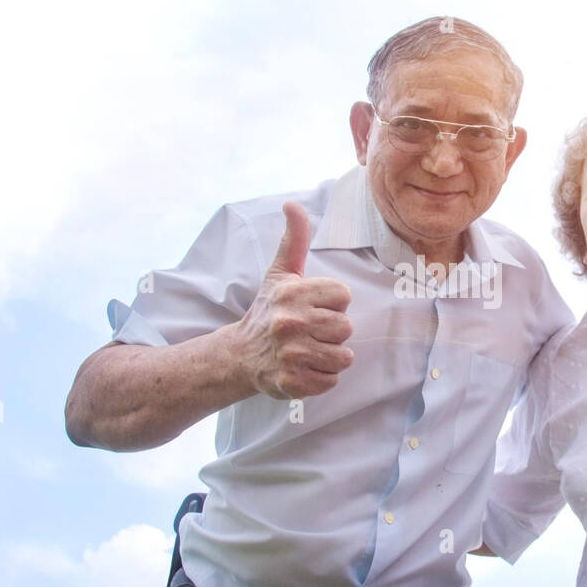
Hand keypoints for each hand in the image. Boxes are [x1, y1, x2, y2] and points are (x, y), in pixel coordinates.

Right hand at [234, 202, 354, 398]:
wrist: (240, 355)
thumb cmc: (268, 310)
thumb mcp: (280, 273)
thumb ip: (294, 239)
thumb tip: (292, 204)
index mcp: (292, 293)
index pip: (343, 295)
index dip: (333, 302)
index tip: (314, 306)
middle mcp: (289, 323)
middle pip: (346, 327)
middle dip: (333, 331)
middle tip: (311, 331)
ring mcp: (290, 355)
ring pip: (344, 357)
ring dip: (331, 356)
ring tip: (310, 350)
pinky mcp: (292, 383)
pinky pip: (331, 381)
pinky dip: (322, 378)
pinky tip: (305, 368)